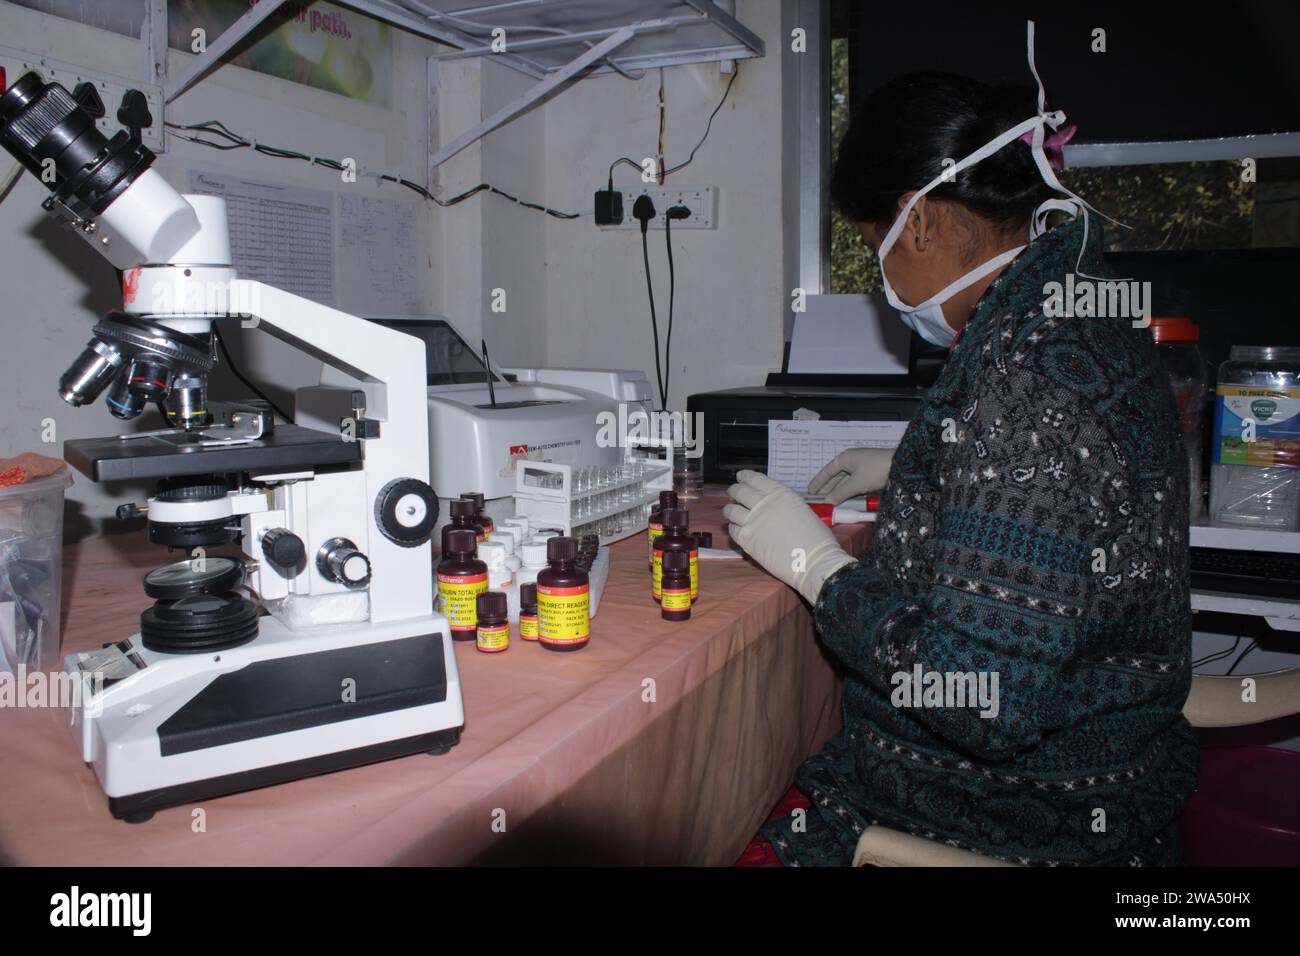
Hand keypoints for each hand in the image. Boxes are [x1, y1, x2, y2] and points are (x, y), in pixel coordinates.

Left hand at [723, 470, 854, 604]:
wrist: (813, 561)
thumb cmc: (817, 538)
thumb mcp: (803, 509)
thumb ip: (784, 503)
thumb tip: (773, 504)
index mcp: (780, 494)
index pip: (754, 479)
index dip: (744, 477)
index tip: (740, 477)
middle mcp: (764, 504)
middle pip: (739, 492)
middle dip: (734, 491)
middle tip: (733, 494)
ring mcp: (753, 522)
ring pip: (731, 510)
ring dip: (729, 510)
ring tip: (731, 512)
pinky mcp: (747, 540)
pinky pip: (732, 530)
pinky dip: (732, 528)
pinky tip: (737, 529)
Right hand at [807, 447, 894, 504]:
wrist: (903, 467)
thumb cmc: (877, 470)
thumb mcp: (856, 484)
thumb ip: (840, 494)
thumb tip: (827, 502)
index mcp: (845, 458)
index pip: (827, 471)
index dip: (818, 482)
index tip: (810, 492)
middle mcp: (852, 461)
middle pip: (835, 477)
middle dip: (827, 488)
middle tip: (818, 500)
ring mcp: (861, 468)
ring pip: (845, 482)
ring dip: (837, 492)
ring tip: (829, 502)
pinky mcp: (870, 475)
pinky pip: (854, 484)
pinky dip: (848, 492)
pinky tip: (844, 500)